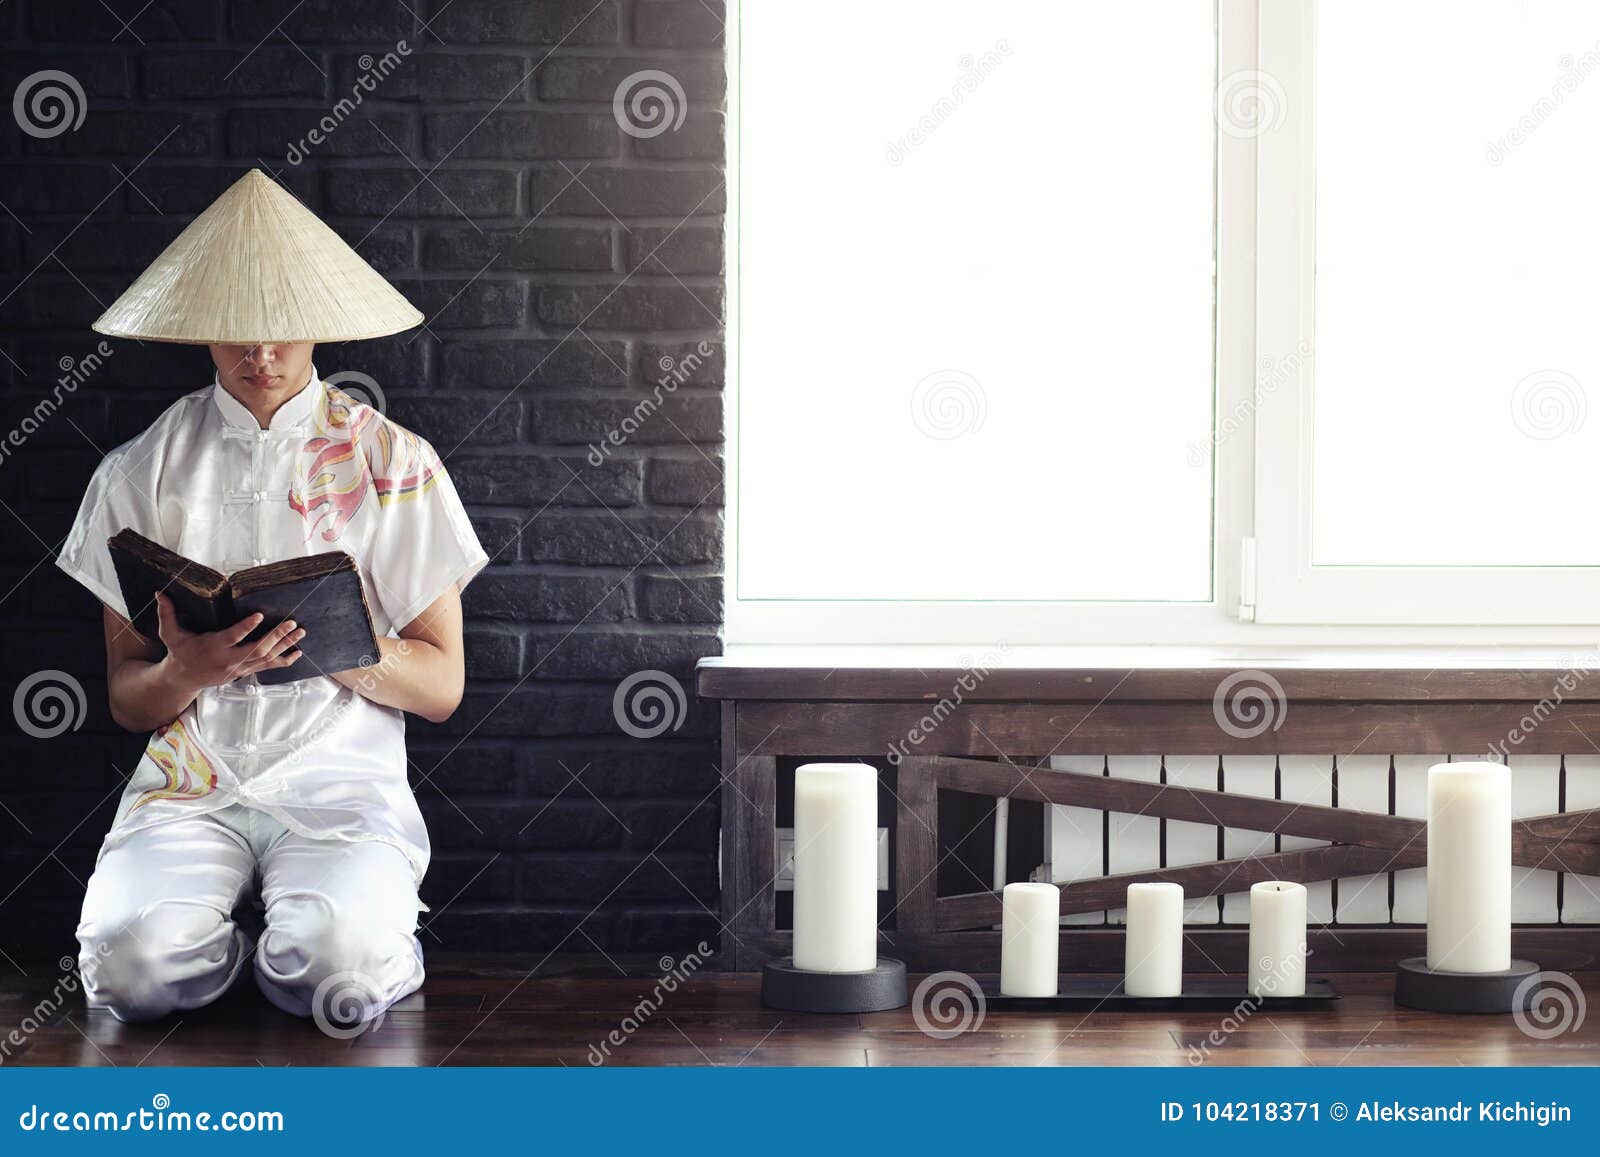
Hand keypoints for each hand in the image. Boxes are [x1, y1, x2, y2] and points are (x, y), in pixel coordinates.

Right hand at [154, 592, 305, 690]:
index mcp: (212, 647)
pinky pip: (267, 667)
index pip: (232, 637)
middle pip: (257, 649)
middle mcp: (228, 659)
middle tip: (292, 623)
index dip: (246, 628)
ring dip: (285, 645)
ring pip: (266, 658)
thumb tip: (160, 592)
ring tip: (300, 633)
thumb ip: (167, 613)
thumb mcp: (170, 634)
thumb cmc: (179, 652)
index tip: (259, 615)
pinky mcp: (244, 672)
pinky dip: (283, 660)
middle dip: (276, 636)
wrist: (183, 679)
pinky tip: (297, 653)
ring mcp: (239, 668)